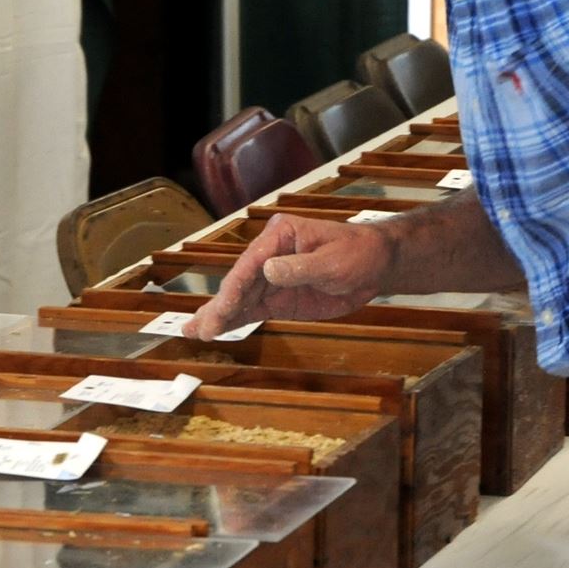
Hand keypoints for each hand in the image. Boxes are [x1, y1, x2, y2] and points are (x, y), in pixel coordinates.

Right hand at [186, 214, 391, 339]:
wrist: (375, 265)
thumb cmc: (358, 252)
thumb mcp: (334, 261)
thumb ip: (301, 267)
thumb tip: (268, 270)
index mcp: (281, 236)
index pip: (251, 263)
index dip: (235, 288)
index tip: (222, 309)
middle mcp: (269, 255)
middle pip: (239, 282)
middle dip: (220, 307)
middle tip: (200, 328)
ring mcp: (271, 278)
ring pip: (239, 298)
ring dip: (218, 316)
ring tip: (193, 331)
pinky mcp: (278, 298)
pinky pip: (251, 309)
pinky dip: (233, 320)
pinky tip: (213, 329)